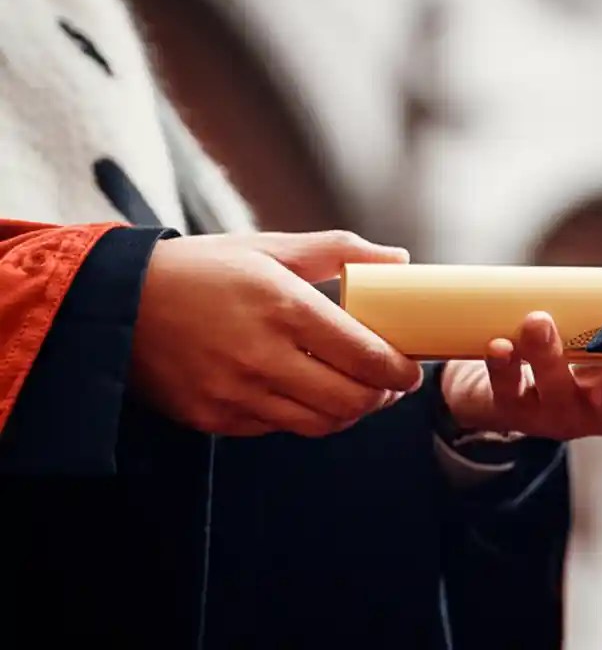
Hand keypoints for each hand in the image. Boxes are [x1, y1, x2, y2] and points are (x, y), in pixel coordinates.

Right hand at [131, 230, 423, 436]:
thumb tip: (399, 259)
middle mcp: (261, 355)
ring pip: (319, 423)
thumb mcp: (269, 246)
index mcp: (283, 306)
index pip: (365, 356)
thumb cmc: (203, 269)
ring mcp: (235, 392)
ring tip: (356, 393)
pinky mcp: (213, 417)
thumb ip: (339, 252)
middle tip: (389, 385)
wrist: (116, 302)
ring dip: (348, 412)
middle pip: (350, 400)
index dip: (399, 371)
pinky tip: (306, 393)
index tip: (410, 369)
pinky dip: (303, 415)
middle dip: (382, 397)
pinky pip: (278, 428)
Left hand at [441, 256, 601, 440]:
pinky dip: (503, 365)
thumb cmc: (567, 356)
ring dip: (548, 355)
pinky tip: (499, 344)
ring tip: (539, 322)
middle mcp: (598, 408)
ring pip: (556, 389)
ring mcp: (555, 413)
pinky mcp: (511, 410)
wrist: (496, 393)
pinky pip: (506, 389)